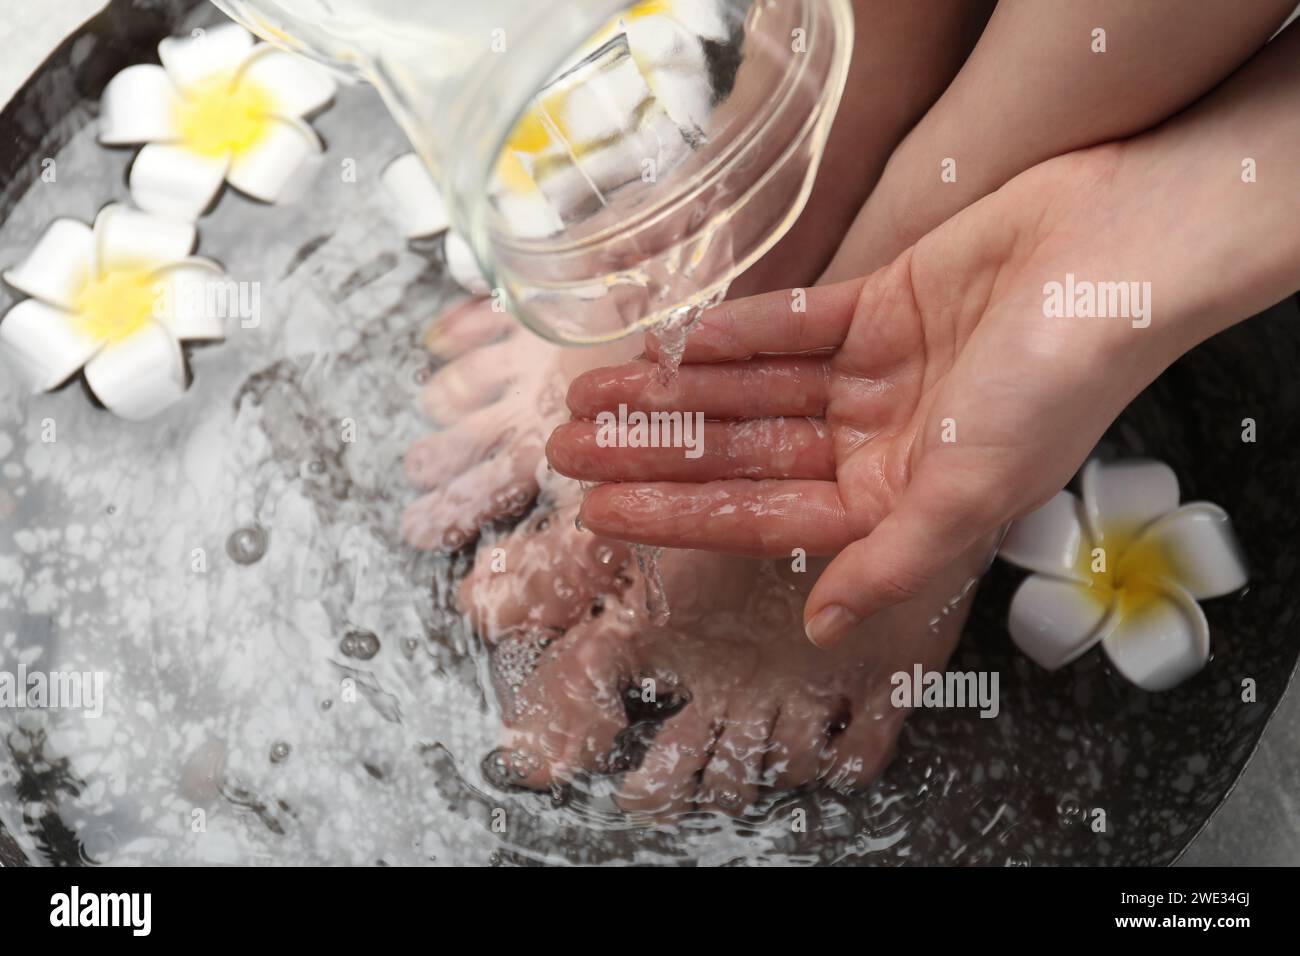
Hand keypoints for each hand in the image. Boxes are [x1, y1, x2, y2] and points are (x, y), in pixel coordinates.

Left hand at [548, 146, 1188, 646]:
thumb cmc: (1055, 388)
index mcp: (897, 500)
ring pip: (751, 389)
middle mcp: (879, 442)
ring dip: (675, 390)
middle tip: (563, 447)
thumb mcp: (970, 493)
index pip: (761, 515)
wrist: (1117, 257)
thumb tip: (822, 628)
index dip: (676, 514)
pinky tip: (674, 342)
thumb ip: (891, 561)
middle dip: (654, 450)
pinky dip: (737, 332)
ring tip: (591, 391)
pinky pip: (793, 324)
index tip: (598, 513)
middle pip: (740, 451)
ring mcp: (878, 373)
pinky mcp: (883, 303)